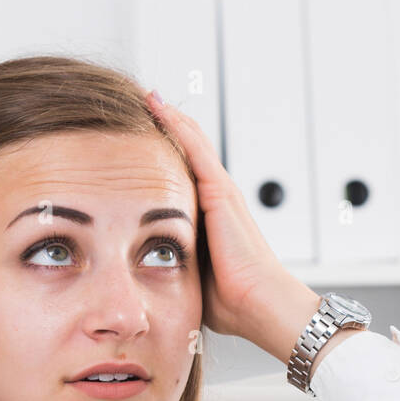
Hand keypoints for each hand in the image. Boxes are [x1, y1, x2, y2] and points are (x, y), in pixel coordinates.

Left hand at [145, 88, 307, 346]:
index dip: (165, 153)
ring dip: (168, 116)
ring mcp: (221, 191)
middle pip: (189, 149)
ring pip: (191, 140)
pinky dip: (175, 124)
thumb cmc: (233, 302)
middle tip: (140, 106)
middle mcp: (218, 197)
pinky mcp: (220, 191)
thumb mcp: (193, 276)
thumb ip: (175, 264)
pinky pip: (194, 148)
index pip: (185, 174)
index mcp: (212, 216)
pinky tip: (157, 106)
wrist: (259, 304)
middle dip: (166, 127)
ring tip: (145, 96)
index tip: (139, 142)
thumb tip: (145, 274)